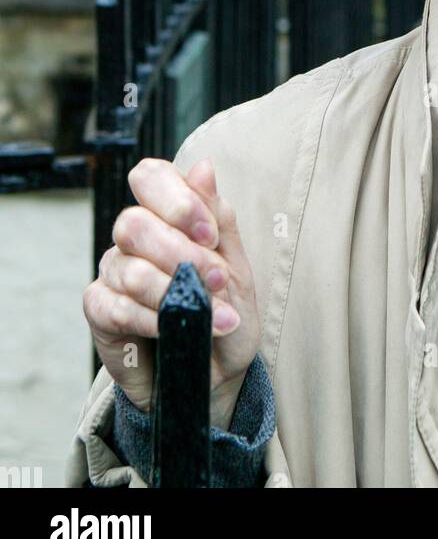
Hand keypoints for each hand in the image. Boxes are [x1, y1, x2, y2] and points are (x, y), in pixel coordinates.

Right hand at [83, 156, 261, 420]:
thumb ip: (219, 217)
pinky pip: (118, 308)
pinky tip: (177, 329)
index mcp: (165, 213)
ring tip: (215, 313)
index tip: (209, 234)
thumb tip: (204, 166)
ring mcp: (113, 271)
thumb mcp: (235, 264)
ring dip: (176, 293)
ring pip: (131, 270)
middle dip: (181, 253)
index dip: (177, 200)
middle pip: (135, 222)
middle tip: (217, 278)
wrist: (215, 372)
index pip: (150, 177)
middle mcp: (132, 236)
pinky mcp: (99, 310)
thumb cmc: (224, 310)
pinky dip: (154, 320)